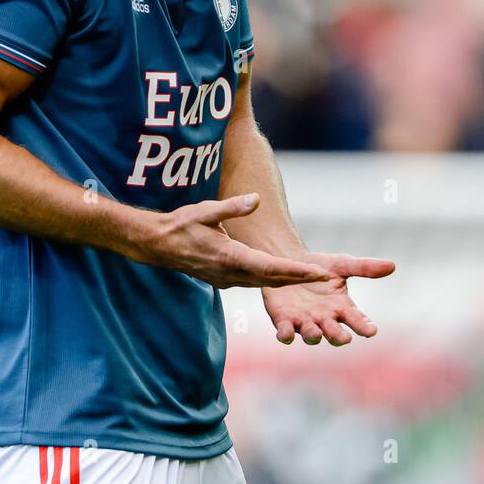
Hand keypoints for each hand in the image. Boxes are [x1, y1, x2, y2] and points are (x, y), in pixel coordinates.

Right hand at [126, 193, 336, 287]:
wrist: (157, 245)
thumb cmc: (181, 224)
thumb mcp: (206, 210)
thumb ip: (233, 207)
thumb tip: (256, 199)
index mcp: (229, 257)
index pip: (271, 269)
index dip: (297, 272)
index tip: (318, 273)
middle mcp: (230, 274)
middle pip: (273, 280)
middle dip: (300, 279)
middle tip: (326, 277)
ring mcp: (226, 280)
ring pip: (264, 284)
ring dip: (288, 281)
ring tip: (312, 278)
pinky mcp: (223, 280)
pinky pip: (253, 283)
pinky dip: (272, 281)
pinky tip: (285, 277)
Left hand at [262, 252, 395, 344]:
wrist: (289, 262)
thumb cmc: (319, 266)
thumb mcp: (342, 264)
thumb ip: (365, 267)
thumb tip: (392, 265)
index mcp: (342, 307)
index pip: (357, 319)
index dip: (364, 326)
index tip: (372, 330)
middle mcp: (325, 319)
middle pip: (335, 333)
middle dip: (339, 336)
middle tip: (344, 338)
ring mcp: (305, 321)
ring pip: (312, 335)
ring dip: (314, 336)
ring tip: (316, 334)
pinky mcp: (284, 320)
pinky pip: (285, 332)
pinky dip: (285, 335)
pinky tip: (285, 335)